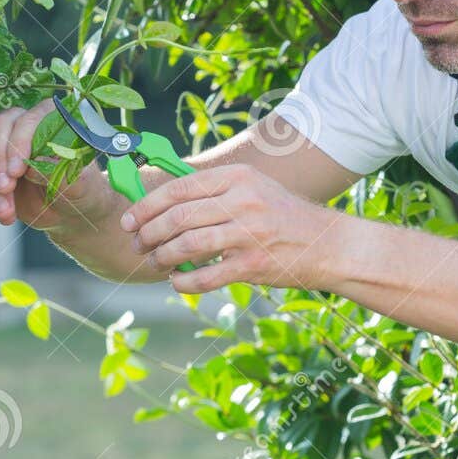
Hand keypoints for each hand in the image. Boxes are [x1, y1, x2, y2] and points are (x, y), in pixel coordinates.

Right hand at [0, 98, 110, 230]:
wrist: (72, 211)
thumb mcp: (78, 185)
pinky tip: (6, 213)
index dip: (20, 142)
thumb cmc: (82, 190)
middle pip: (2, 128)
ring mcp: (10, 144)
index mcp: (55, 120)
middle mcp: (29, 125)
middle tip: (6, 187)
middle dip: (0, 159)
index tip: (17, 170)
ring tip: (8, 211)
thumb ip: (58, 173)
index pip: (31, 119)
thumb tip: (34, 165)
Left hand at [120, 163, 341, 292]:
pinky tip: (176, 281)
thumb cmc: (283, 217)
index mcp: (237, 177)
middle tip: (137, 244)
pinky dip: (184, 281)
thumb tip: (163, 200)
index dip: (146, 205)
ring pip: (187, 244)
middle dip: (148, 233)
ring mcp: (248, 233)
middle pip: (178, 216)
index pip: (179, 188)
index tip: (129, 220)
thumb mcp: (253, 188)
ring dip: (162, 257)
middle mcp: (242, 200)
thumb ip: (214, 191)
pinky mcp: (253, 265)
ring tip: (153, 263)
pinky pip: (206, 275)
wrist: (328, 244)